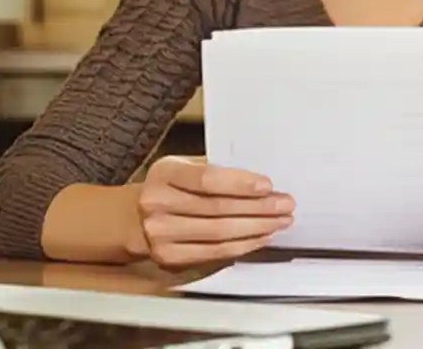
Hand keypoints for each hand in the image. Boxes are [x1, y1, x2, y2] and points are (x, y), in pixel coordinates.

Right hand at [131, 156, 293, 269]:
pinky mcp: (168, 257)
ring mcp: (160, 233)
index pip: (207, 179)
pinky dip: (242, 245)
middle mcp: (157, 202)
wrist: (137, 217)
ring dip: (256, 228)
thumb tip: (262, 183)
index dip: (240, 184)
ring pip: (219, 232)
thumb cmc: (173, 187)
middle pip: (217, 208)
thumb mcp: (186, 167)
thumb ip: (217, 170)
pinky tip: (261, 237)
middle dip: (258, 208)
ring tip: (280, 221)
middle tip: (286, 205)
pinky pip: (214, 252)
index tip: (268, 186)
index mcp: (164, 172)